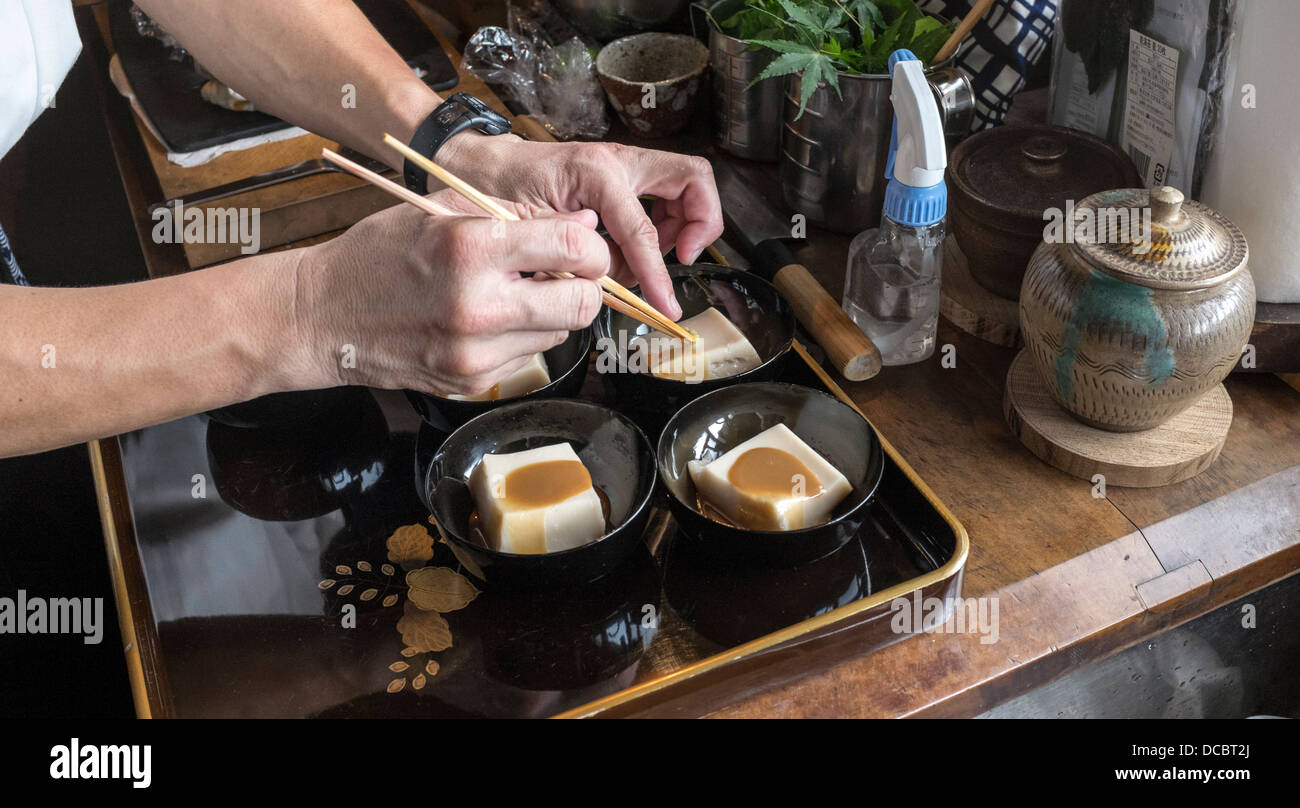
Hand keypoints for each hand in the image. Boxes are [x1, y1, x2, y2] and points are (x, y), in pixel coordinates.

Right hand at [293, 189, 609, 396]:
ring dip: (550, 311)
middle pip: (582, 304)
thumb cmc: (380, 253)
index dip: (591, 246)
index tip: (584, 245)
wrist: (321, 315)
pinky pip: (528, 356)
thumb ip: (519, 215)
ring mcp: (475, 353)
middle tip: (563, 272)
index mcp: (471, 249)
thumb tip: (585, 222)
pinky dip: (521, 336)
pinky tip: (488, 319)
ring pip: (559, 333)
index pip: (573, 247)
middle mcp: (478, 306)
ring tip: (512, 292)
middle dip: (583, 285)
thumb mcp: (443, 210)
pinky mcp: (472, 382)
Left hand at [439, 134, 723, 319]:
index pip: (643, 230)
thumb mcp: (532, 230)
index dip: (658, 275)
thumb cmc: (500, 192)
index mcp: (597, 171)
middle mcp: (618, 161)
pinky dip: (663, 224)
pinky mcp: (623, 176)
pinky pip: (664, 197)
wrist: (484, 168)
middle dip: (701, 221)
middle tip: (681, 256)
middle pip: (694, 178)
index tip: (665, 305)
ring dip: (682, 224)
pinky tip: (634, 249)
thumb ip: (573, 256)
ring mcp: (624, 165)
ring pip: (687, 185)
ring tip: (650, 257)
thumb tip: (606, 285)